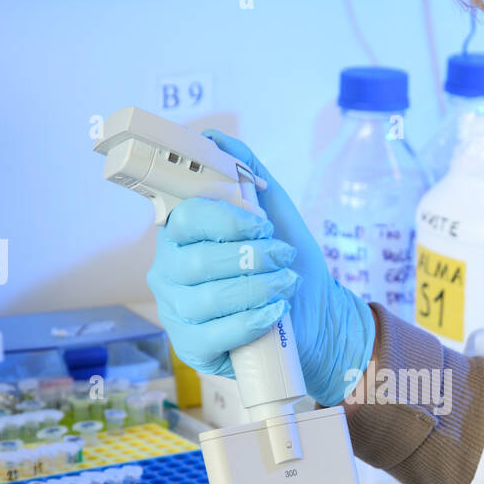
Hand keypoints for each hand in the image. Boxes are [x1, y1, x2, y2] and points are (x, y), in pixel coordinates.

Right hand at [145, 130, 375, 406]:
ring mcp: (177, 312)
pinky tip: (274, 314)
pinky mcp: (192, 348)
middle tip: (283, 258)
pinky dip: (251, 322)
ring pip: (207, 299)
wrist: (313, 316)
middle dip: (251, 258)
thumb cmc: (285, 263)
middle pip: (197, 261)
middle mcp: (170, 272)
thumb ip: (245, 172)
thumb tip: (214, 136)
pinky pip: (215, 335)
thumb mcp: (274, 211)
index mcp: (182, 234)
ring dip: (257, 289)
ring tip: (286, 284)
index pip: (187, 218)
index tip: (262, 225)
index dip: (227, 220)